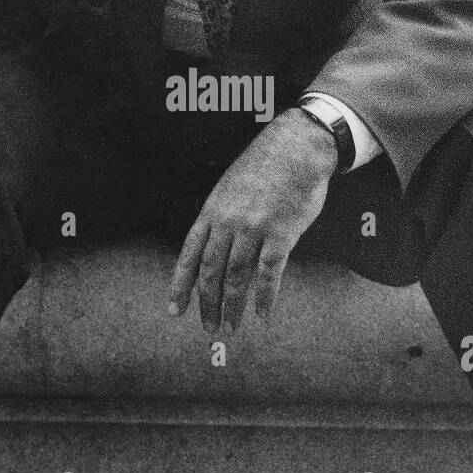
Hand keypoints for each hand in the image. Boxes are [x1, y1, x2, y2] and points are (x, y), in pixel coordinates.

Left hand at [168, 109, 338, 336]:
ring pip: (237, 277)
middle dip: (207, 304)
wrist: (297, 146)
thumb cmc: (265, 165)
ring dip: (233, 307)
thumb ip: (219, 216)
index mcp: (212, 210)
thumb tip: (212, 246)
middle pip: (211, 272)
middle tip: (208, 327)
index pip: (189, 255)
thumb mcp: (229, 186)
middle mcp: (228, 222)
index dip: (180, 285)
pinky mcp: (282, 234)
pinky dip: (265, 298)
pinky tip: (262, 315)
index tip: (174, 310)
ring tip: (231, 326)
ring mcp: (254, 228)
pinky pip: (269, 274)